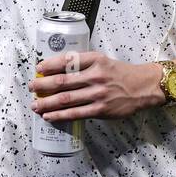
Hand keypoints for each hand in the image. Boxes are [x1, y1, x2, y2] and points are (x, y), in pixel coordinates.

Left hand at [30, 51, 163, 120]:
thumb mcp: (103, 61)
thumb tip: (58, 71)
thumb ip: (84, 64)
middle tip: (32, 86)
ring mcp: (98, 94)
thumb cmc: (121, 74)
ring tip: (35, 104)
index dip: (50, 64)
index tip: (39, 68)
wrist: (143, 87)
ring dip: (46, 103)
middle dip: (43, 85)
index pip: (68, 60)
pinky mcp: (100, 109)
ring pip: (65, 99)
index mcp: (96, 60)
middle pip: (62, 81)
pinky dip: (59, 115)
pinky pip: (75, 113)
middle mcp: (96, 76)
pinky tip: (49, 116)